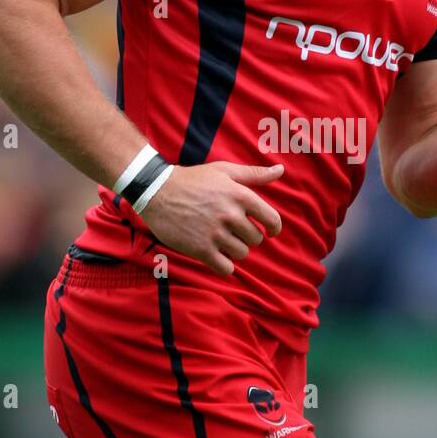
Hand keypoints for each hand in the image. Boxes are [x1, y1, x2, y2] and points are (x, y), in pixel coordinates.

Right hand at [139, 160, 283, 276]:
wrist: (156, 191)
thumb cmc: (193, 180)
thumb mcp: (224, 171)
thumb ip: (254, 174)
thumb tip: (280, 169)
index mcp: (240, 195)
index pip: (272, 220)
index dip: (273, 228)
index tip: (268, 231)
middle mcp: (230, 215)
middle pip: (255, 239)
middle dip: (247, 236)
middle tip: (232, 230)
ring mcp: (215, 234)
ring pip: (242, 253)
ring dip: (234, 249)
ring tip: (221, 239)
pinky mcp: (201, 249)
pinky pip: (226, 268)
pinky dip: (224, 265)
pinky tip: (216, 255)